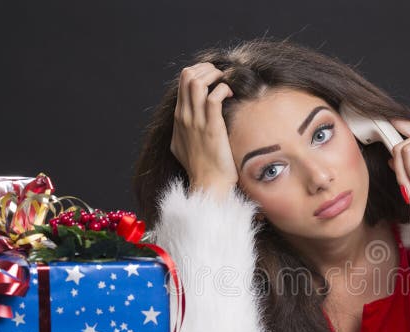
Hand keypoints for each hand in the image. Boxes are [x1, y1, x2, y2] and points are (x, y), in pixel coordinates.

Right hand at [171, 62, 236, 195]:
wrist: (208, 183)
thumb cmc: (200, 167)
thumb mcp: (182, 146)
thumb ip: (182, 130)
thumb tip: (184, 123)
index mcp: (179, 118)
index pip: (183, 81)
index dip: (200, 71)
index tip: (214, 77)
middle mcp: (185, 116)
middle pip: (187, 76)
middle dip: (206, 69)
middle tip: (221, 76)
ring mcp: (197, 122)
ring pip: (197, 82)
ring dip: (214, 76)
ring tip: (225, 82)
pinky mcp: (212, 128)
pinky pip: (214, 97)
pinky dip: (223, 89)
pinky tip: (231, 94)